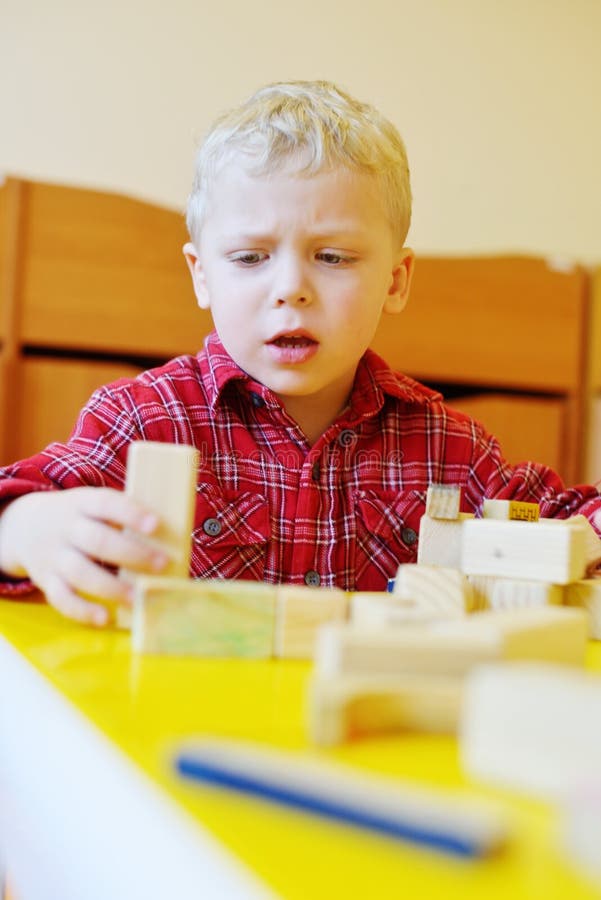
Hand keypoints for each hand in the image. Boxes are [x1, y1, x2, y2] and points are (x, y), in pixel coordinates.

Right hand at [0, 488, 169, 626]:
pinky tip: (105, 618)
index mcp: (83, 503)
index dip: (130, 514)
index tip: (155, 524)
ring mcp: (54, 555)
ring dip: (112, 588)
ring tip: (139, 598)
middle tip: (161, 564)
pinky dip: (82, 611)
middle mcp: (67, 528)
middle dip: (131, 554)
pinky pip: (61, 598)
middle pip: (97, 541)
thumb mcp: (92, 504)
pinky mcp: (46, 581)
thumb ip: (122, 516)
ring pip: (81, 572)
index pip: (107, 503)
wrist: (23, 524)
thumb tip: (171, 535)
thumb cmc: (78, 516)